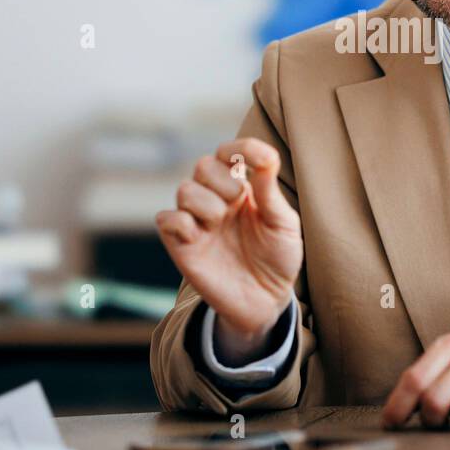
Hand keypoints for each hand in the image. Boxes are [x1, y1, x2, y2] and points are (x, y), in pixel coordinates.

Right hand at [155, 138, 301, 357]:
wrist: (265, 301)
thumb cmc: (277, 259)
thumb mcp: (282, 223)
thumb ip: (269, 190)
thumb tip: (266, 156)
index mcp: (241, 189)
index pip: (230, 153)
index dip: (241, 148)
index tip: (262, 158)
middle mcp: (215, 200)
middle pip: (203, 165)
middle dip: (222, 180)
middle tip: (238, 203)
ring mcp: (196, 221)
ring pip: (185, 189)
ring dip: (206, 203)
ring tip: (221, 224)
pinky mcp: (180, 243)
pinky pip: (166, 218)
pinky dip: (182, 222)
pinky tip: (199, 236)